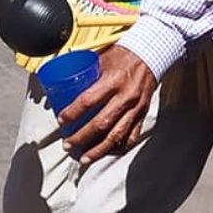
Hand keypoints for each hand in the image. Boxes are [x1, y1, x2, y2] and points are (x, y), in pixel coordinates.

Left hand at [57, 45, 157, 166]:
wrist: (151, 54)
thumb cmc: (122, 56)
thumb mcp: (101, 60)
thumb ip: (85, 74)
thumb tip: (62, 84)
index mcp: (112, 81)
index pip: (88, 101)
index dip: (73, 113)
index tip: (61, 121)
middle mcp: (125, 97)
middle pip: (100, 123)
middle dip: (81, 138)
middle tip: (67, 145)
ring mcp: (135, 108)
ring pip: (116, 135)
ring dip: (98, 150)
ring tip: (84, 158)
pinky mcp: (142, 114)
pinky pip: (131, 136)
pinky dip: (119, 148)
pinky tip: (107, 153)